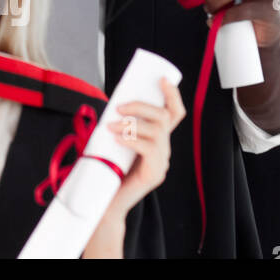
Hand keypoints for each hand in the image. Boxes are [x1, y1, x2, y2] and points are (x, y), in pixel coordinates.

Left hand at [84, 77, 184, 256]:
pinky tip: (115, 139)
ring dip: (132, 124)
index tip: (162, 79)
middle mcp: (163, 148)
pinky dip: (131, 139)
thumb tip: (111, 104)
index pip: (173, 114)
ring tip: (110, 126)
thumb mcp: (114, 139)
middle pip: (164, 117)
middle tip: (118, 107)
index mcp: (156, 138)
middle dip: (141, 106)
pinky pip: (149, 149)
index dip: (172, 95)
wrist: (106, 200)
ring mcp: (161, 162)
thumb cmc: (108, 167)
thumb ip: (119, 124)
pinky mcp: (154, 173)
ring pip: (157, 131)